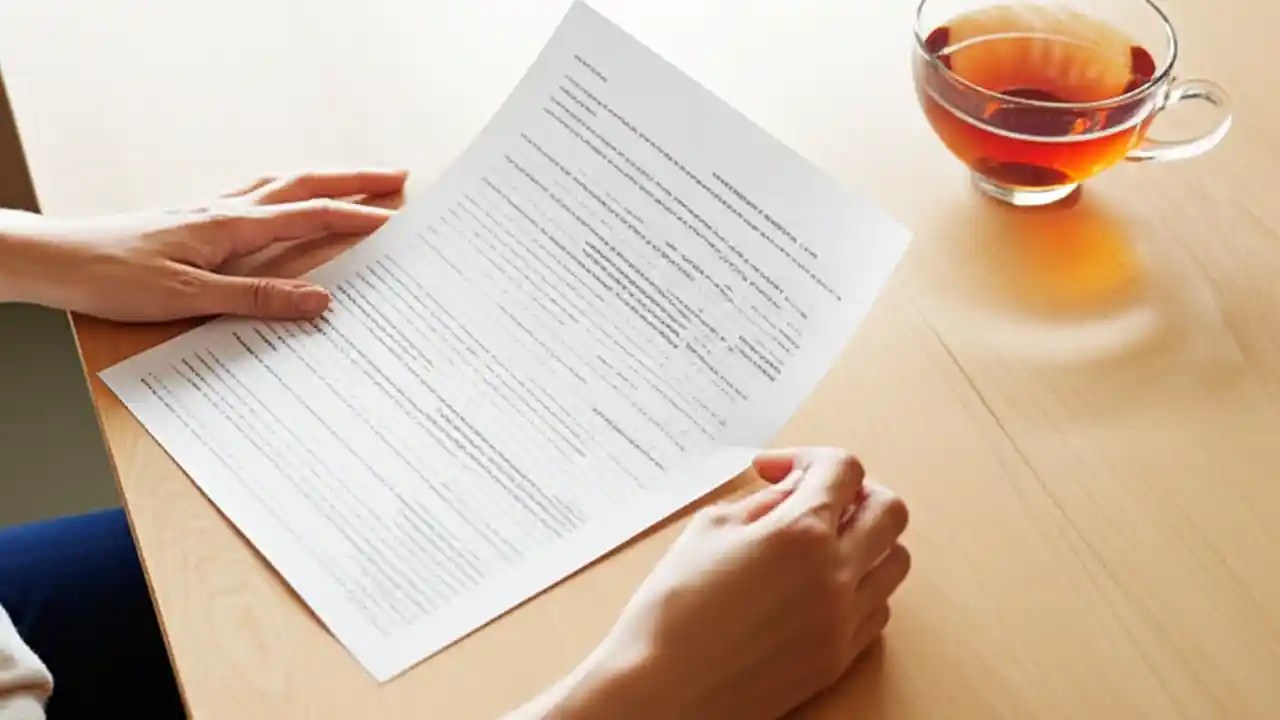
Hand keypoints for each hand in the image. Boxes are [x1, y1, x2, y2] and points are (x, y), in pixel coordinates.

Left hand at [0, 168, 406, 321]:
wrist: (60, 259)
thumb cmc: (117, 279)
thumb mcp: (192, 298)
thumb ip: (258, 297)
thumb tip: (318, 299)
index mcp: (231, 226)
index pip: (309, 216)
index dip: (355, 217)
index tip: (395, 219)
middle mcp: (225, 209)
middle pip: (303, 185)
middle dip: (352, 180)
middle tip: (394, 176)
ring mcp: (209, 209)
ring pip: (279, 183)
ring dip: (322, 180)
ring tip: (353, 181)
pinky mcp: (194, 218)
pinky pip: (254, 194)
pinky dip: (286, 190)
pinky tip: (284, 199)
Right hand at [523, 448, 910, 719]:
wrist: (663, 693)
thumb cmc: (671, 613)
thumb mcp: (707, 531)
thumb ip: (761, 503)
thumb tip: (793, 490)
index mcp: (800, 534)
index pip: (843, 470)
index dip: (809, 458)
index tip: (778, 473)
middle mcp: (835, 576)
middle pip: (888, 511)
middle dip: (855, 493)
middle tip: (814, 500)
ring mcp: (842, 622)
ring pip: (895, 563)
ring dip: (866, 542)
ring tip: (822, 545)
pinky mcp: (838, 659)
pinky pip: (878, 611)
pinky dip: (860, 589)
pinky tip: (820, 587)